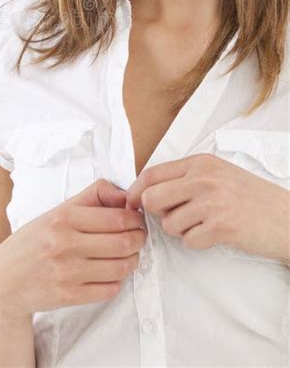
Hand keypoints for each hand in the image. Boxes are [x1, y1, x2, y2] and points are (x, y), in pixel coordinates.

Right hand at [0, 179, 147, 318]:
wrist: (4, 280)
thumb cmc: (35, 241)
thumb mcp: (57, 211)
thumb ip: (92, 197)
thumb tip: (125, 196)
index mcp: (63, 217)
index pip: (117, 218)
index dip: (135, 220)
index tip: (137, 220)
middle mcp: (64, 243)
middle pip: (123, 243)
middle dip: (139, 240)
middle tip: (139, 237)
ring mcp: (66, 272)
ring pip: (121, 268)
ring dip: (132, 261)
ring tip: (128, 256)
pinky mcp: (68, 296)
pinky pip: (109, 289)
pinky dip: (117, 281)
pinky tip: (110, 274)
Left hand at [125, 153, 289, 261]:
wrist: (286, 217)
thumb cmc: (249, 197)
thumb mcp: (217, 174)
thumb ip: (185, 178)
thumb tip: (145, 191)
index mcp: (200, 162)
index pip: (151, 174)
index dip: (135, 191)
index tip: (131, 204)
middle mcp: (203, 178)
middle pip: (151, 198)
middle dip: (156, 213)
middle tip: (173, 217)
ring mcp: (212, 202)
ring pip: (169, 224)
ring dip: (181, 230)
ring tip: (203, 224)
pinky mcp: (221, 226)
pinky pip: (188, 240)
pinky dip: (197, 242)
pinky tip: (214, 234)